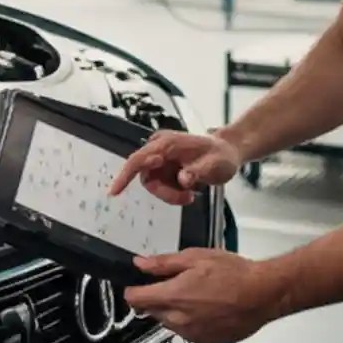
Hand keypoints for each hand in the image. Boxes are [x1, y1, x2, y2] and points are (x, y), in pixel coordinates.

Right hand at [109, 130, 242, 204]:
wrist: (227, 152)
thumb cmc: (221, 156)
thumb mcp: (215, 166)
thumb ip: (198, 172)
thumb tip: (182, 179)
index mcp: (168, 144)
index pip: (139, 159)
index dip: (125, 176)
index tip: (115, 191)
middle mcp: (160, 149)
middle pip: (146, 177)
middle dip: (164, 193)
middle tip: (187, 198)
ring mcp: (162, 158)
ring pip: (153, 184)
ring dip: (170, 194)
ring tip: (191, 194)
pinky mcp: (165, 167)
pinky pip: (160, 185)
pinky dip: (173, 192)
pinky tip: (189, 190)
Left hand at [124, 248, 285, 342]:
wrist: (262, 293)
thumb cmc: (233, 274)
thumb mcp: (194, 257)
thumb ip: (163, 263)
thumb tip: (141, 264)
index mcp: (172, 296)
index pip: (135, 299)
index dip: (133, 290)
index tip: (137, 286)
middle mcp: (178, 319)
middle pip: (153, 311)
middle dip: (158, 299)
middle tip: (178, 285)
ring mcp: (191, 334)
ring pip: (170, 323)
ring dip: (176, 311)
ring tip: (199, 295)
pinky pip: (189, 334)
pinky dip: (192, 324)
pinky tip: (207, 310)